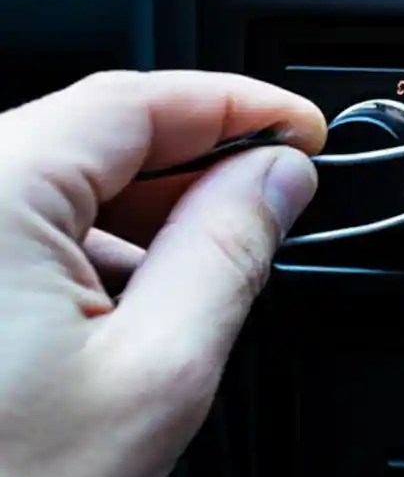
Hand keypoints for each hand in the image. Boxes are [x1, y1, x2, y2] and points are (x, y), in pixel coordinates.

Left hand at [0, 71, 325, 476]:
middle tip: (278, 203)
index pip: (139, 101)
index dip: (240, 106)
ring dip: (144, 215)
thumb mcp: (158, 375)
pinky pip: (18, 228)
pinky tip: (128, 310)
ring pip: (59, 184)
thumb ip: (229, 253)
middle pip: (97, 136)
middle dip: (198, 164)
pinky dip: (89, 249)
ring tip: (204, 280)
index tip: (303, 129)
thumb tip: (277, 178)